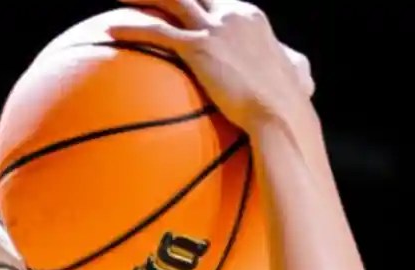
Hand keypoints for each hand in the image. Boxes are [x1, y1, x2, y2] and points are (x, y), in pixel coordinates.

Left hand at [111, 0, 314, 132]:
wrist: (280, 113)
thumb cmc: (289, 104)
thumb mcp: (297, 76)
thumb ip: (292, 67)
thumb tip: (304, 80)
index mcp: (249, 16)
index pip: (215, 1)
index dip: (196, 1)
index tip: (180, 4)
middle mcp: (232, 13)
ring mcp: (215, 28)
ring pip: (173, 0)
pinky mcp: (199, 48)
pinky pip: (156, 33)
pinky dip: (131, 29)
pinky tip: (110, 31)